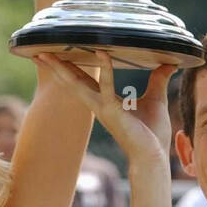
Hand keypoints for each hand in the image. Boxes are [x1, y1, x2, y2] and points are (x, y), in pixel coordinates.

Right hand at [34, 51, 175, 165]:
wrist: (154, 156)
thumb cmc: (153, 133)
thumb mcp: (156, 98)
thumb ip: (158, 79)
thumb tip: (169, 63)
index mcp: (104, 101)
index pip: (81, 80)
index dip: (67, 67)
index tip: (53, 54)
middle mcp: (98, 104)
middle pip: (71, 80)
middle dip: (54, 66)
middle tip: (37, 50)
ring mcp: (103, 108)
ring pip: (78, 83)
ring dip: (62, 67)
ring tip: (48, 52)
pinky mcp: (114, 111)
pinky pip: (107, 86)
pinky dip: (105, 69)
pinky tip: (101, 51)